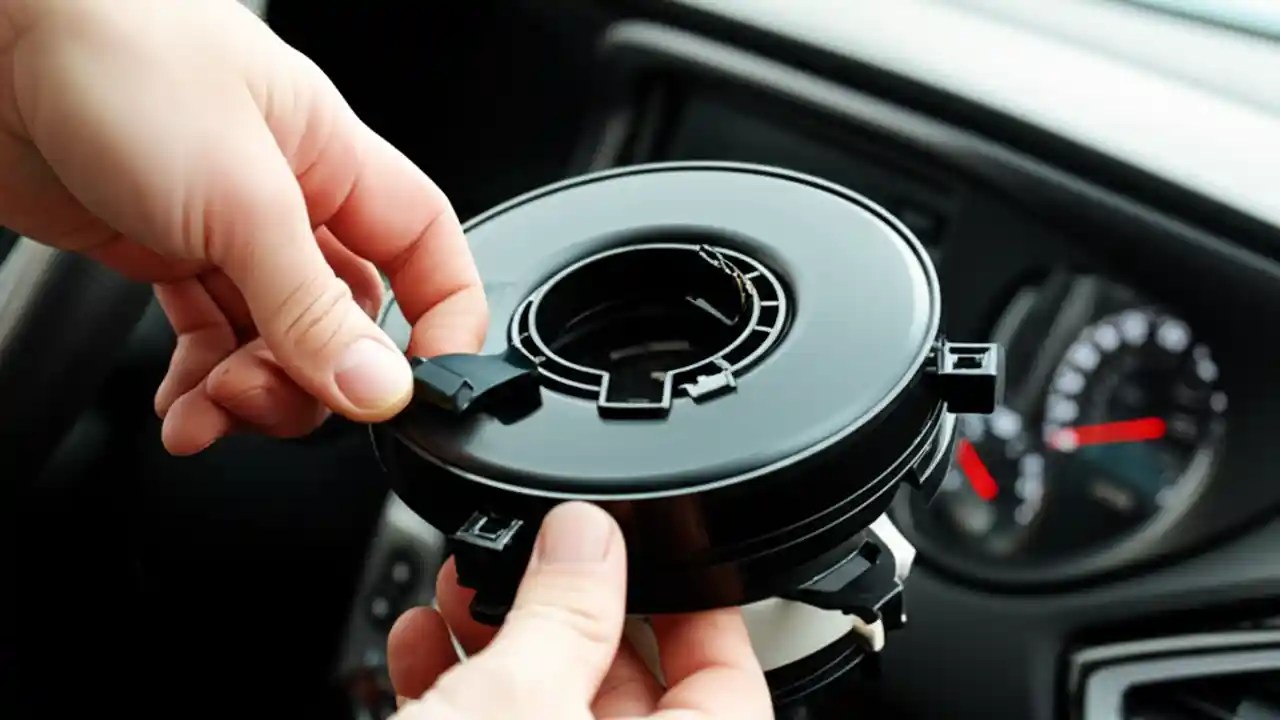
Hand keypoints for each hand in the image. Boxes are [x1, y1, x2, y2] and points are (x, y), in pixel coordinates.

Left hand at [0, 0, 485, 452]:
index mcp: (335, 162)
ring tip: (208, 410)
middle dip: (310, 379)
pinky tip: (180, 405)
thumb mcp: (238, 202)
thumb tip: (378, 388)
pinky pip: (206, 335)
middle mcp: (289, 197)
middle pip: (343, 320)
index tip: (416, 388)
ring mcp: (223, 228)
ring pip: (273, 340)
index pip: (426, 254)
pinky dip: (198, 382)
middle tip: (264, 398)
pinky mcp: (159, 249)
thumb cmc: (118, 57)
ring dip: (248, 394)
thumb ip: (311, 307)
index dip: (438, 324)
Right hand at [387, 503, 773, 718]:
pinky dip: (457, 685)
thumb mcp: (516, 707)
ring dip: (499, 636)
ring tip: (459, 579)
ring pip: (548, 702)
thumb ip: (562, 614)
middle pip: (624, 682)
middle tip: (527, 547)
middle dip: (564, 604)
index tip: (654, 547)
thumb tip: (588, 535)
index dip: (693, 604)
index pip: (729, 680)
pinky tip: (420, 640)